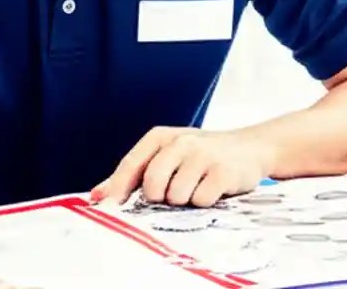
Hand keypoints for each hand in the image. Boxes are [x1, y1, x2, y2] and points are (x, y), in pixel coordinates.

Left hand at [91, 126, 276, 207]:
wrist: (249, 148)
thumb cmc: (200, 156)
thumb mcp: (166, 156)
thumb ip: (132, 175)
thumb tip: (98, 196)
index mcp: (160, 136)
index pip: (131, 166)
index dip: (118, 191)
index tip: (107, 210)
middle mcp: (180, 142)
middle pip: (152, 186)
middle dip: (160, 198)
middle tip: (174, 192)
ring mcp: (203, 155)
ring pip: (176, 197)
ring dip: (185, 200)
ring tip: (197, 186)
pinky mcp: (223, 171)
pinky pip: (200, 201)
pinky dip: (204, 202)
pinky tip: (213, 189)